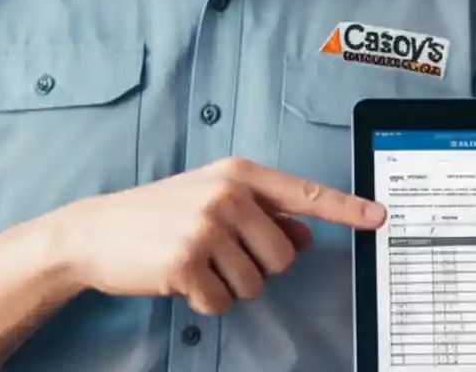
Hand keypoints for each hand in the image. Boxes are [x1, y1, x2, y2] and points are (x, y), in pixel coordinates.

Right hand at [59, 158, 385, 313]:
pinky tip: (180, 278)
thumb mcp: (213, 201)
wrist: (95, 231)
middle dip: (257, 267)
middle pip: (284, 257)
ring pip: (256, 283)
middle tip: (218, 254)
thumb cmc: (159, 215)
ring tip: (195, 262)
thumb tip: (305, 236)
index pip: (305, 194)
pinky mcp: (186, 261)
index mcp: (239, 174)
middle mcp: (227, 195)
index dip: (347, 209)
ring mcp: (206, 226)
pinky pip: (223, 302)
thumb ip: (262, 215)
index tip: (380, 217)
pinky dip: (205, 301)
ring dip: (228, 285)